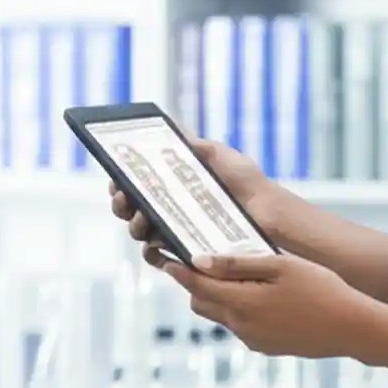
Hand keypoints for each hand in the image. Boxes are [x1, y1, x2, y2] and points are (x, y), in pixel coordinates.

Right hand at [109, 137, 281, 244]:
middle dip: (120, 202)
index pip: (135, 181)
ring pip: (139, 230)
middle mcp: (168, 206)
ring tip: (143, 217)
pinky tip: (153, 246)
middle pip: (129, 207)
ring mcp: (174, 229)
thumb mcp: (221, 156)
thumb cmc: (247, 181)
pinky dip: (150, 252)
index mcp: (172, 182)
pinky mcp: (185, 249)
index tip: (117, 176)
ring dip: (134, 224)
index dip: (120, 180)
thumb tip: (172, 132)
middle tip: (124, 198)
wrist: (270, 211)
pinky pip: (157, 256)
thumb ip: (196, 146)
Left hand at [150, 250, 374, 359]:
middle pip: (202, 304)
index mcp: (242, 302)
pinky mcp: (265, 347)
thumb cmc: (321, 288)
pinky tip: (263, 296)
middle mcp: (241, 325)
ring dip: (220, 297)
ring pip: (221, 315)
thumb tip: (199, 260)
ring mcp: (253, 339)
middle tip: (204, 263)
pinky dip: (240, 310)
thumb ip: (239, 263)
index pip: (196, 285)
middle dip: (197, 284)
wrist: (352, 328)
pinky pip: (241, 326)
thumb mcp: (282, 265)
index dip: (179, 271)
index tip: (167, 257)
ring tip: (239, 276)